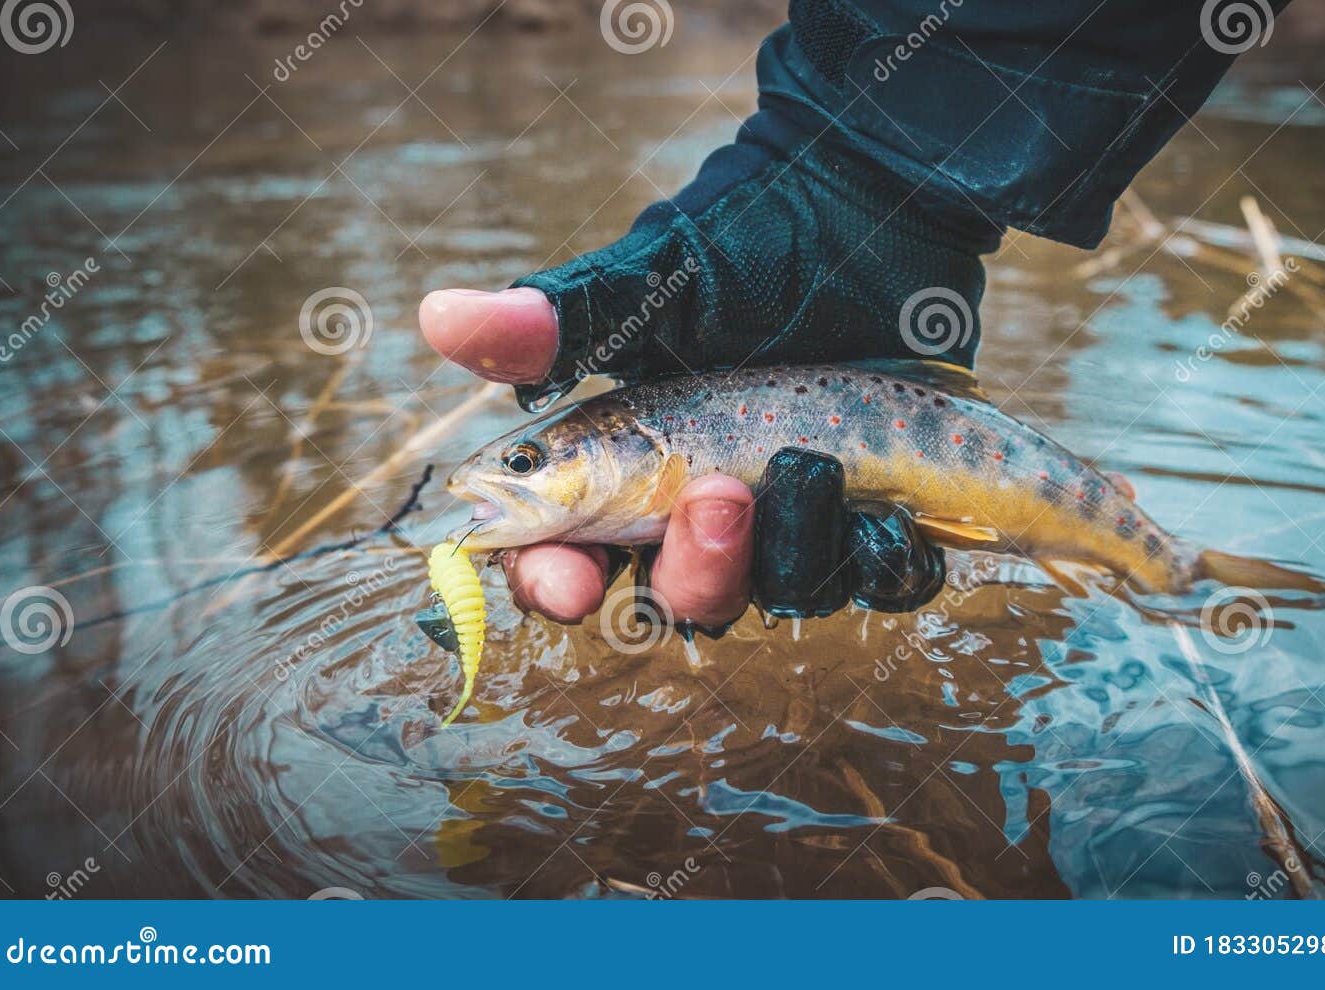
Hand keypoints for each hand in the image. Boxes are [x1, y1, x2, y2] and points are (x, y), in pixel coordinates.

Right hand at [421, 131, 995, 624]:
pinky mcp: (878, 517)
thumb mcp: (650, 283)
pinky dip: (884, 558)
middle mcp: (706, 511)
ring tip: (813, 462)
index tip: (571, 583)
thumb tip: (437, 317)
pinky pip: (882, 582)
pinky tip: (886, 509)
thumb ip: (557, 322)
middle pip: (679, 600)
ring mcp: (795, 521)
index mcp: (629, 469)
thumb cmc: (748, 242)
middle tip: (717, 494)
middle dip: (693, 571)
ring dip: (790, 550)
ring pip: (780, 597)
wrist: (870, 210)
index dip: (558, 585)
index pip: (570, 558)